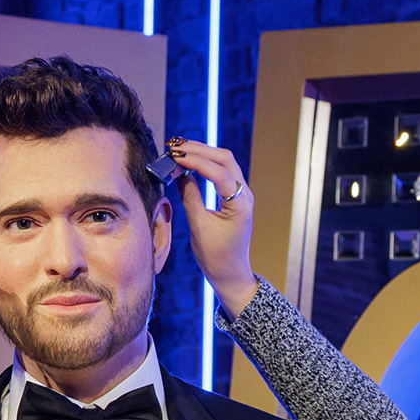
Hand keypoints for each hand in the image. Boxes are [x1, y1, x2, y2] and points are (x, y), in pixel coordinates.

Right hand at [167, 138, 258, 318]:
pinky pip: (221, 171)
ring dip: (202, 153)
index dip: (196, 161)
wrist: (230, 273)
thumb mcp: (199, 228)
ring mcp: (241, 193)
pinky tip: (188, 162)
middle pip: (225, 159)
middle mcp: (244, 194)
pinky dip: (205, 163)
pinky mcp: (234, 196)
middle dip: (199, 149)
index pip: (219, 173)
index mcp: (240, 205)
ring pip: (224, 162)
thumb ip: (190, 199)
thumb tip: (180, 174)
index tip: (176, 156)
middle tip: (174, 146)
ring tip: (178, 149)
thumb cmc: (216, 257)